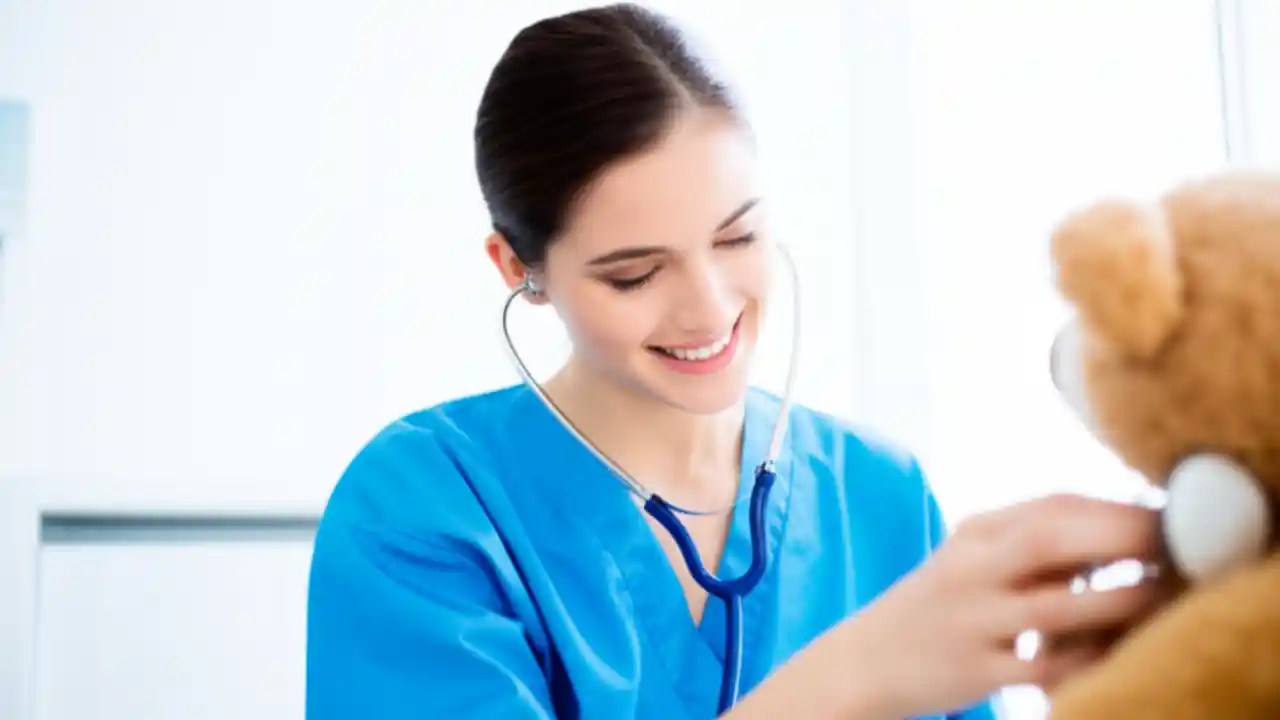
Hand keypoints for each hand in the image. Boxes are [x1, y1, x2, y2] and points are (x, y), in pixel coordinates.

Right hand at [833, 493, 1171, 718]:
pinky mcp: (973, 670)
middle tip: (1177, 545)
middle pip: (1050, 539)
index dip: (1115, 509)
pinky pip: (1044, 665)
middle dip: (1121, 536)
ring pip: (1056, 606)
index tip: (1168, 515)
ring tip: (1161, 596)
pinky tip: (1116, 650)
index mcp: (975, 534)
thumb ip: (1033, 542)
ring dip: (1119, 600)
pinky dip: (1087, 657)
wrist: (865, 660)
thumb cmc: (940, 605)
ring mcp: (971, 620)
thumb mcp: (973, 558)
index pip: (1051, 507)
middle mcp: (970, 569)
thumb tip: (1127, 526)